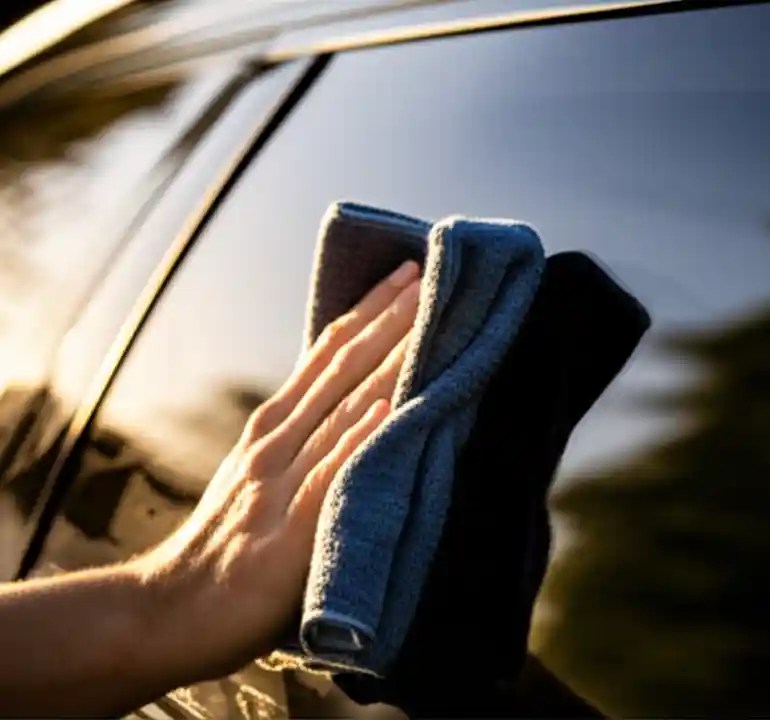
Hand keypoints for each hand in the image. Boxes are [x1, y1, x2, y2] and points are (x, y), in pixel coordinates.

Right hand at [131, 260, 420, 683]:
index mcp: (272, 429)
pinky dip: (359, 440)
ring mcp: (282, 483)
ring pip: (345, 408)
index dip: (369, 311)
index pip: (327, 354)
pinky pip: (331, 477)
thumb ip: (302, 445)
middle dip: (389, 318)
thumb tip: (359, 409)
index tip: (407, 274)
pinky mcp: (290, 530)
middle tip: (431, 274)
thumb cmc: (227, 550)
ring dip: (388, 361)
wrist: (170, 612)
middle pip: (342, 367)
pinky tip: (390, 409)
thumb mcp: (260, 479)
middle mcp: (277, 443)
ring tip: (428, 321)